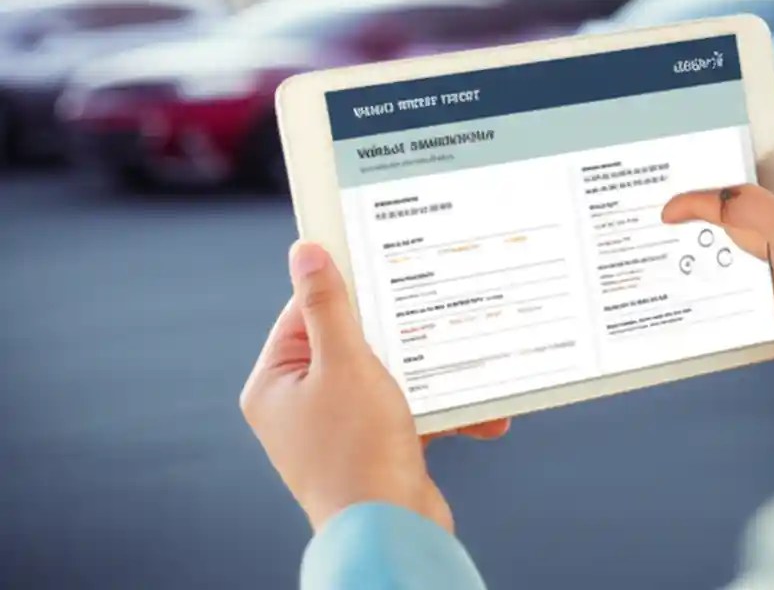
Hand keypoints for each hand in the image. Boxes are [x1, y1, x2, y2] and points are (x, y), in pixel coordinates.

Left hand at [240, 241, 508, 531]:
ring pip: (387, 378)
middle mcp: (300, 406)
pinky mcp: (376, 450)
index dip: (343, 286)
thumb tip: (305, 252)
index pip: (303, 313)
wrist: (391, 533)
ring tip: (463, 357)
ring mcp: (339, 430)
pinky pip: (409, 413)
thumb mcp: (345, 365)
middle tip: (429, 302)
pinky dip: (443, 412)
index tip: (382, 261)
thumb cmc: (357, 453)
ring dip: (428, 374)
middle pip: (349, 343)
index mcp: (276, 383)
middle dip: (398, 330)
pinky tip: (483, 412)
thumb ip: (329, 307)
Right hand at [662, 131, 773, 436]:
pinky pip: (755, 275)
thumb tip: (703, 197)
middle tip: (676, 197)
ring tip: (681, 240)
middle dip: (720, 198)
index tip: (696, 148)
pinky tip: (705, 282)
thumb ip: (749, 212)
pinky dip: (732, 279)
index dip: (740, 142)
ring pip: (752, 237)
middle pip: (759, 193)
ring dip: (723, 243)